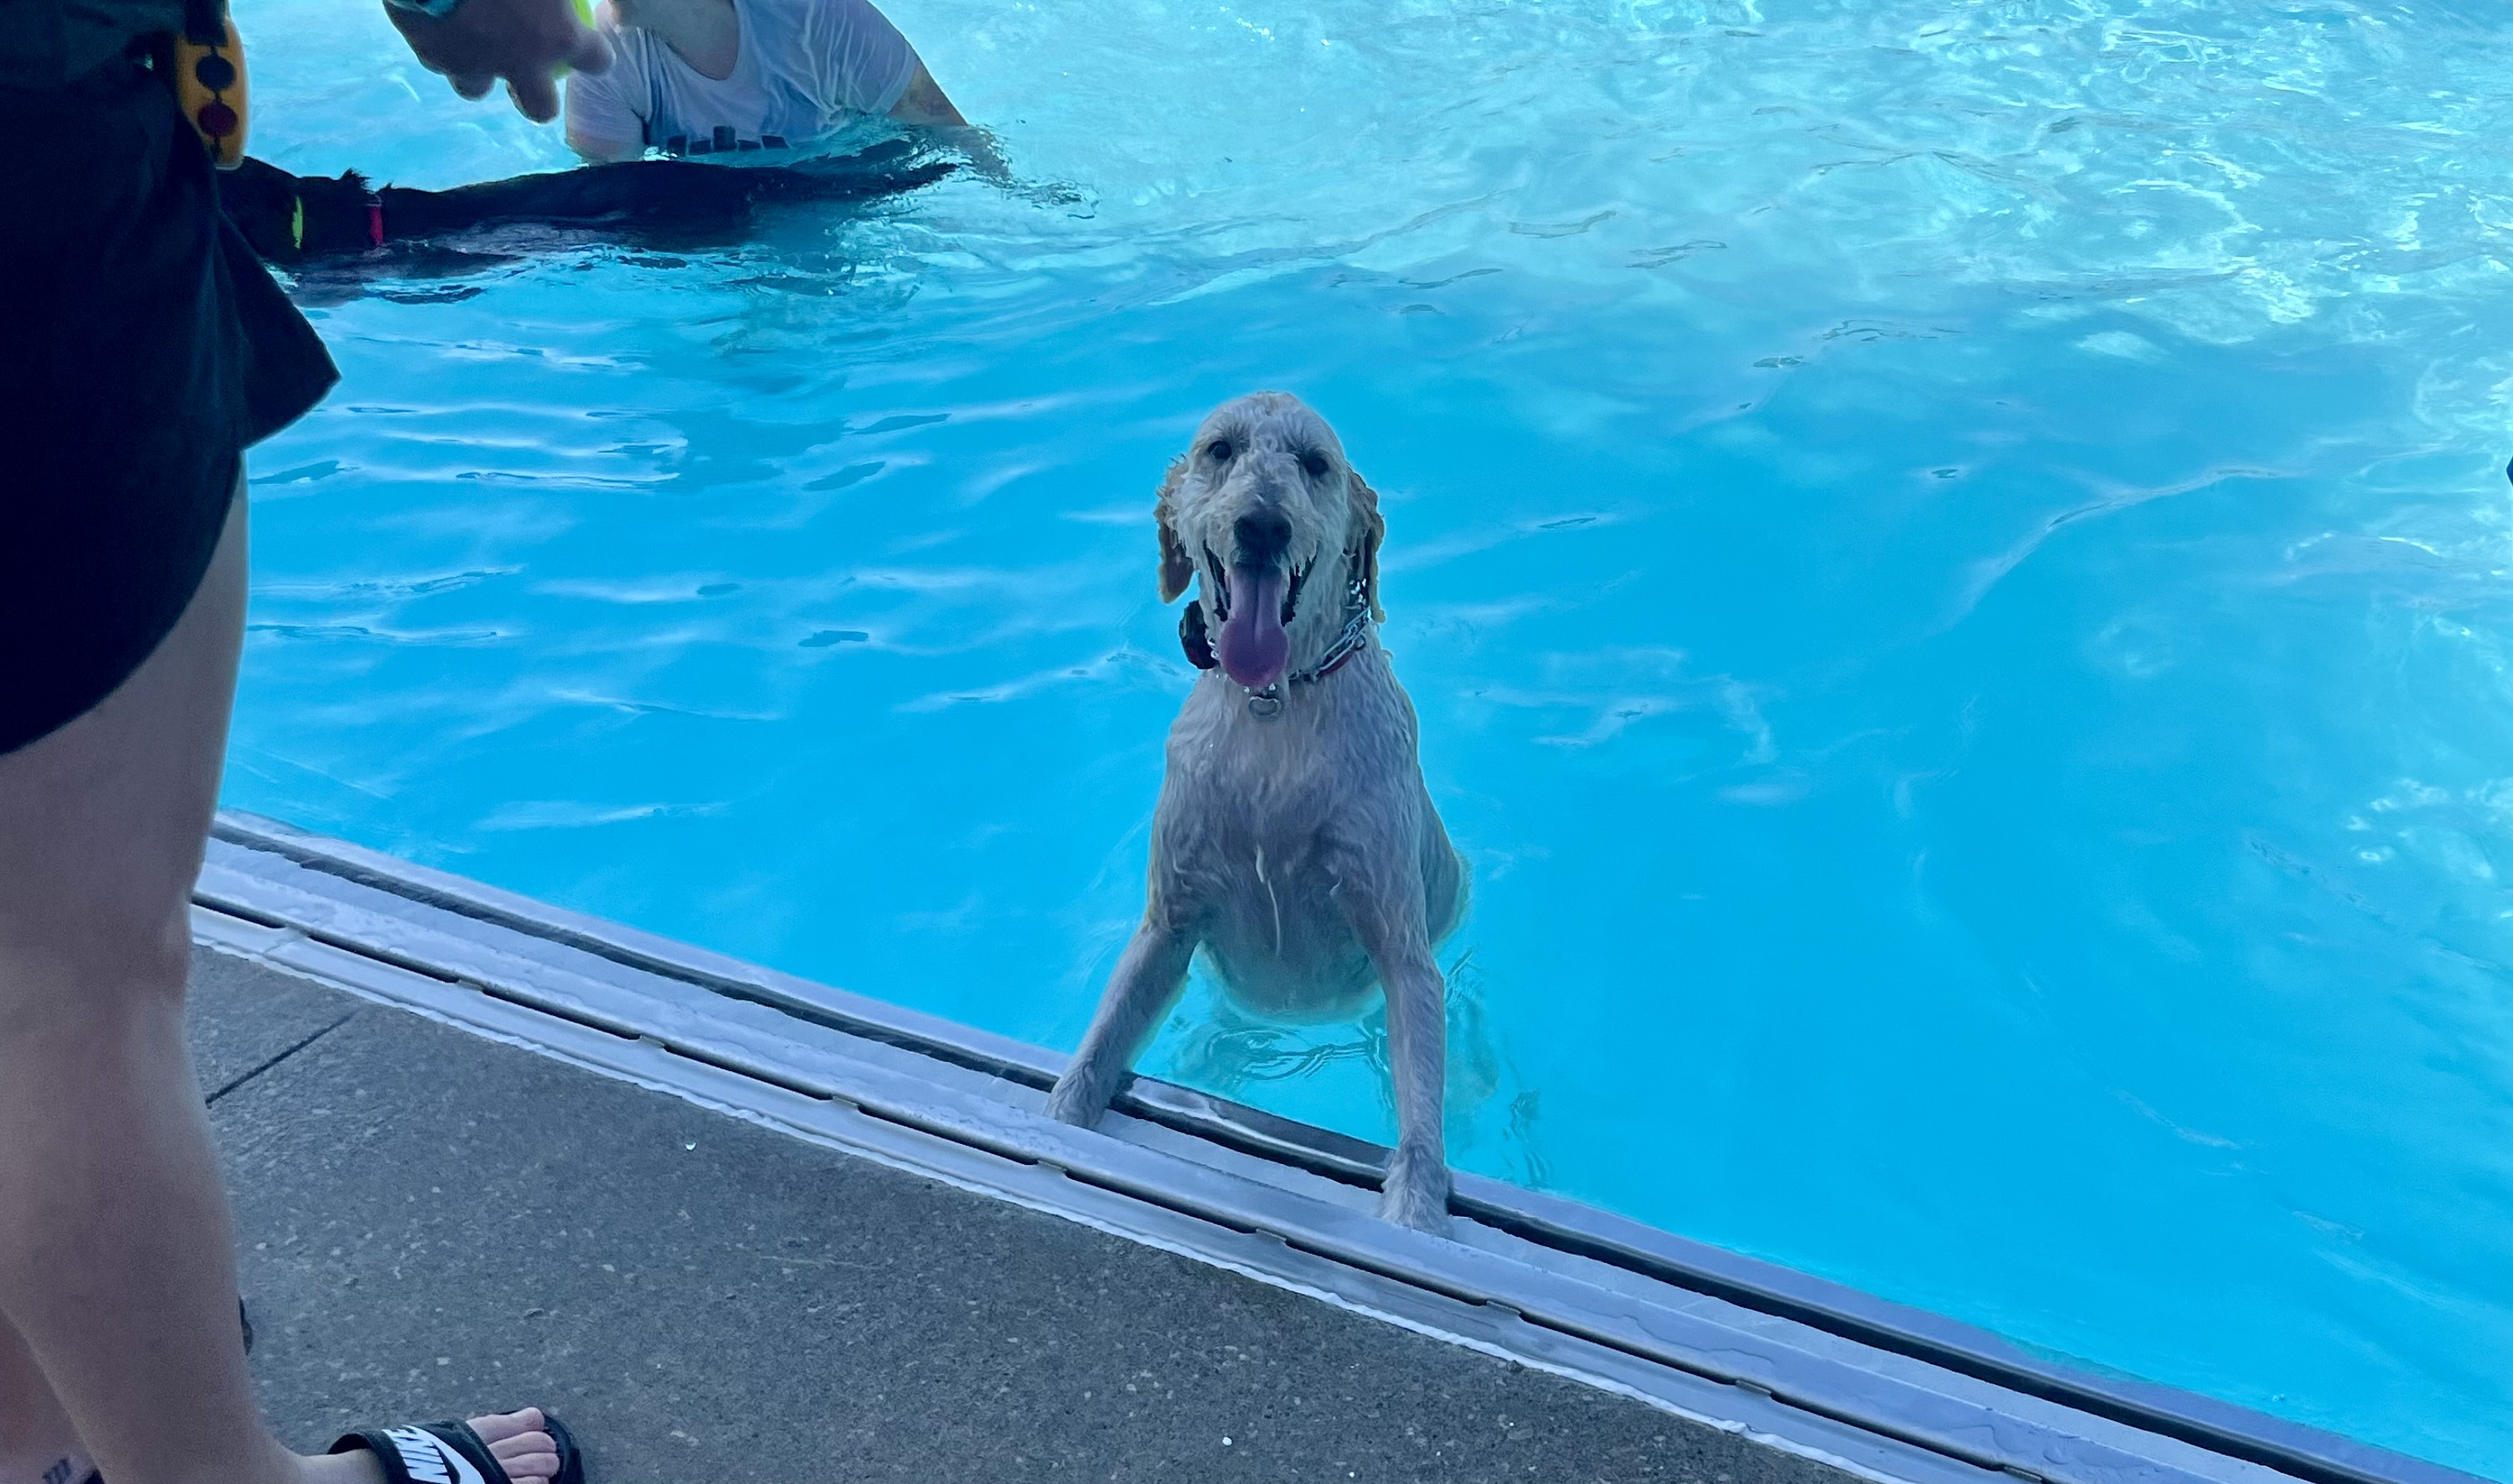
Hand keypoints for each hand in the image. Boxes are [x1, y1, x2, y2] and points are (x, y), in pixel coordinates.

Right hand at [384, 0, 614, 123]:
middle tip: (530, 74)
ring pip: (476, 89)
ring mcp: (474, 65)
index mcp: (561, 37)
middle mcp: (521, 63)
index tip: (588, 44)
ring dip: (479, 73)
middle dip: (539, 98)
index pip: (597, 61)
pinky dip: (439, 45)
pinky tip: (437, 22)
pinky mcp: (432, 54)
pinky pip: (437, 59)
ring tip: (474, 45)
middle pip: (540, 108)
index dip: (595, 54)